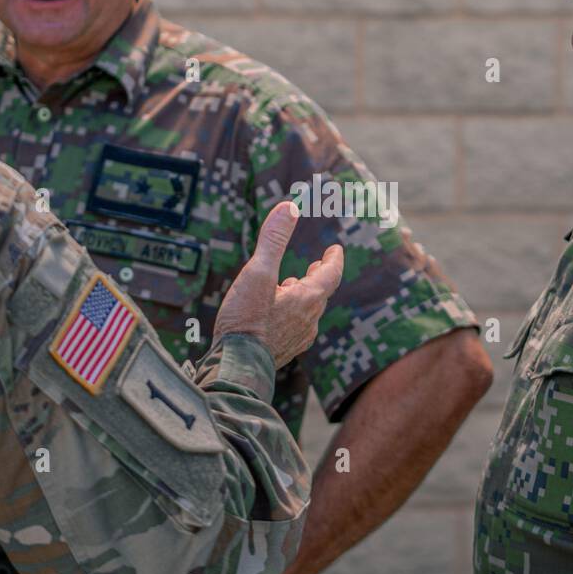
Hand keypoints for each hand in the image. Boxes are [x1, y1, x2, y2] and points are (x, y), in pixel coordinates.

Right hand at [213, 199, 343, 367]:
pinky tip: (275, 315)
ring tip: (290, 286)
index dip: (334, 260)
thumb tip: (290, 207)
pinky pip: (294, 327)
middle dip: (318, 276)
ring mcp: (297, 339)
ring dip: (302, 296)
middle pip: (319, 293)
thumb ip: (274, 240)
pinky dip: (290, 313)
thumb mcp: (258, 273)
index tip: (336, 250)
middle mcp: (308, 320)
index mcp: (308, 299)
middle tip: (316, 266)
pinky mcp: (283, 352)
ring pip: (306, 311)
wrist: (236, 366)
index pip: (331, 275)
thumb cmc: (246, 319)